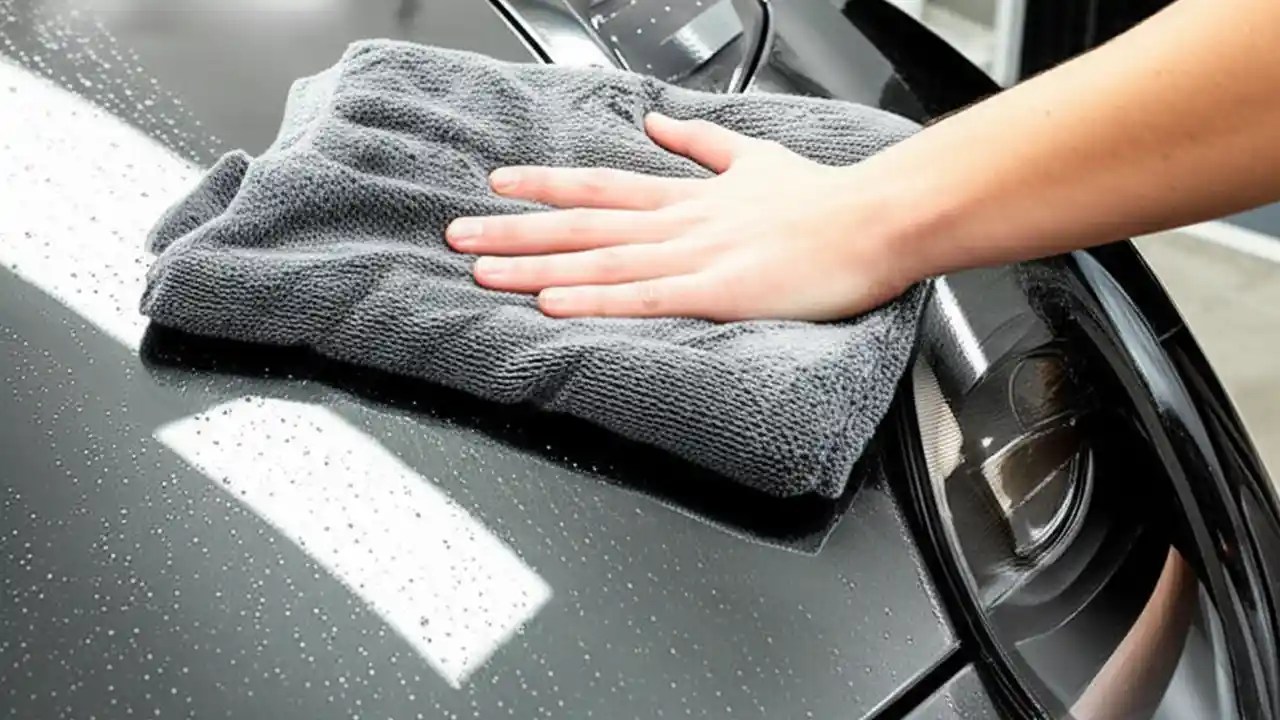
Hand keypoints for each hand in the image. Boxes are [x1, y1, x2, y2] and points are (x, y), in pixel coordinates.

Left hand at [445, 113, 914, 321]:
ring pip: (600, 261)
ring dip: (537, 266)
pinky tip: (552, 302)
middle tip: (458, 233)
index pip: (600, 187)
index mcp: (688, 198)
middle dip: (515, 230)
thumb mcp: (755, 157)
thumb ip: (702, 142)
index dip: (545, 186)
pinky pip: (645, 298)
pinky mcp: (719, 292)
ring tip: (483, 269)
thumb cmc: (825, 198)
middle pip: (582, 225)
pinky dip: (595, 300)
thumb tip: (658, 120)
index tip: (499, 185)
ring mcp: (695, 258)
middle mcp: (680, 224)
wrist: (876, 221)